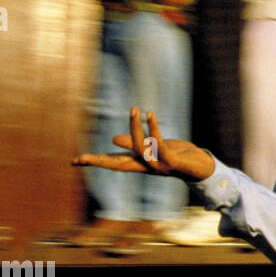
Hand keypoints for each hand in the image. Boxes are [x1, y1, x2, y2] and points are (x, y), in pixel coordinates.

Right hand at [73, 107, 214, 181]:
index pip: (113, 163)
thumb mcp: (153, 148)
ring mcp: (158, 166)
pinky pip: (160, 143)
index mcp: (138, 163)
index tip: (74, 161)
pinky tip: (150, 115)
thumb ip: (133, 143)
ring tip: (134, 109)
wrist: (201, 167)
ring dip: (136, 128)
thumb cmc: (176, 156)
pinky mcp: (171, 161)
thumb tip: (113, 139)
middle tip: (81, 158)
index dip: (95, 161)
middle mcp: (145, 167)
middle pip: (118, 166)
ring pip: (140, 148)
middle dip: (99, 162)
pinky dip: (154, 128)